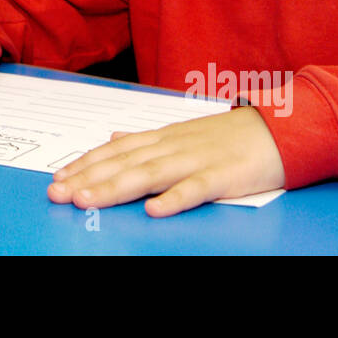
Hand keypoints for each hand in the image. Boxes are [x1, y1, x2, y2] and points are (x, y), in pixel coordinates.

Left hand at [48, 108, 285, 216]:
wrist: (280, 128)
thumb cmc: (228, 136)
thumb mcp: (182, 133)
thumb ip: (146, 139)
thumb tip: (113, 138)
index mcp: (162, 138)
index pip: (115, 151)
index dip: (85, 164)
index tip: (58, 178)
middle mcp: (173, 146)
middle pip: (124, 163)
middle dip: (88, 179)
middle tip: (58, 193)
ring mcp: (197, 159)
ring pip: (150, 174)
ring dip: (116, 187)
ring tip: (88, 200)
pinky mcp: (224, 176)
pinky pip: (196, 188)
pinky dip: (175, 198)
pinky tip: (155, 210)